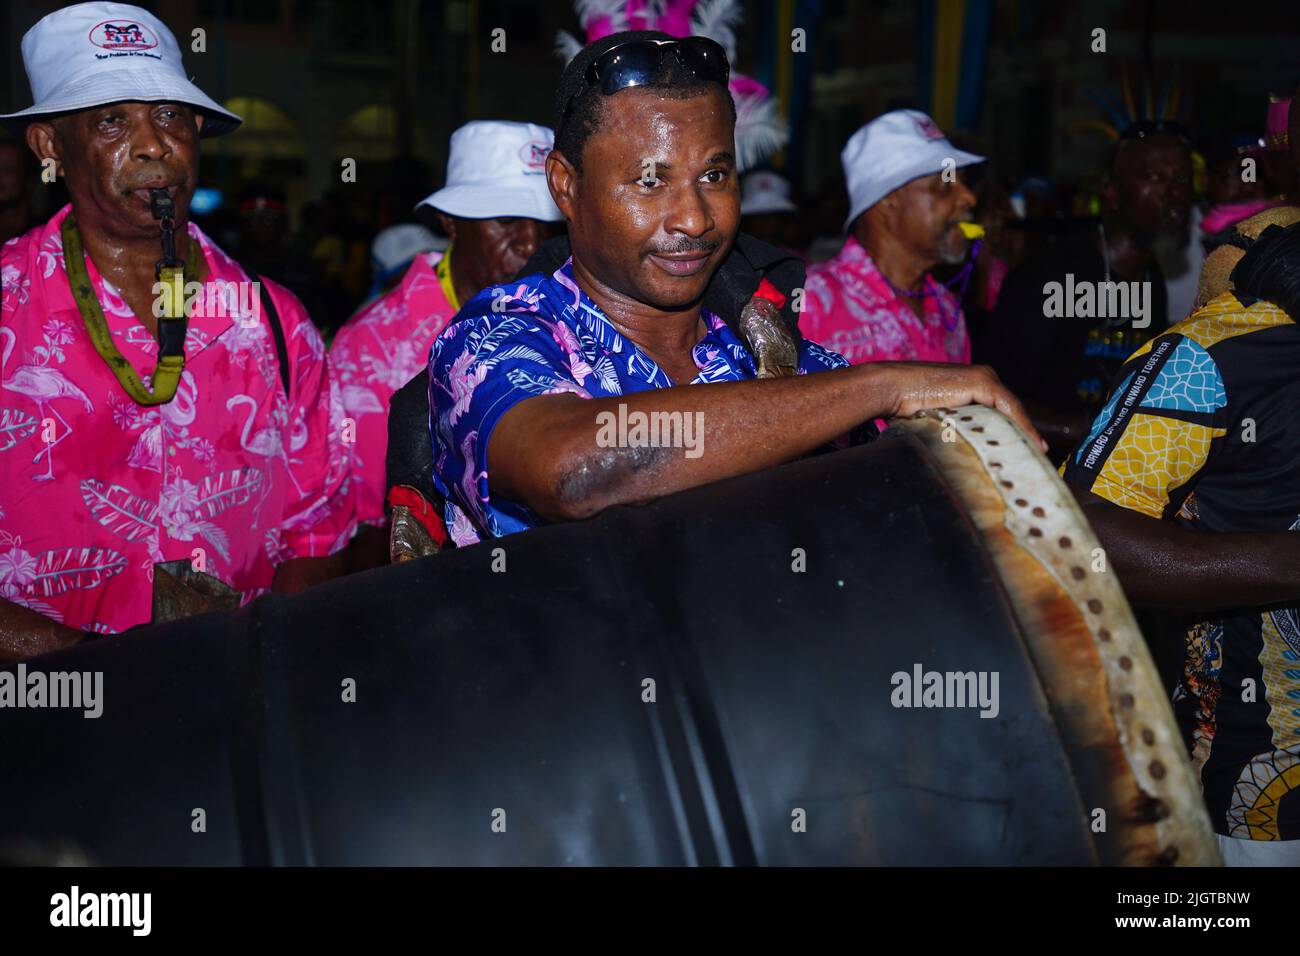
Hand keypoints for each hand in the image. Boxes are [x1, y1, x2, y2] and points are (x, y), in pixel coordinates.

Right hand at [879, 363, 1047, 451]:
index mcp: (971, 387)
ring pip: (1012, 411)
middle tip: (1036, 460)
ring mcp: (983, 379)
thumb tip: (958, 456)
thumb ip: (952, 429)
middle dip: (1022, 435)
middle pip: (1010, 412)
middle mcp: (982, 379)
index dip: (1015, 433)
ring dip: (1025, 434)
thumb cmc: (904, 407)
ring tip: (1036, 457)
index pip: (1000, 412)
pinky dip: (1023, 427)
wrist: (892, 389)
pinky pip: (1009, 407)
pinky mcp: (982, 383)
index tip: (1024, 454)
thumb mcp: (935, 420)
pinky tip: (1032, 445)